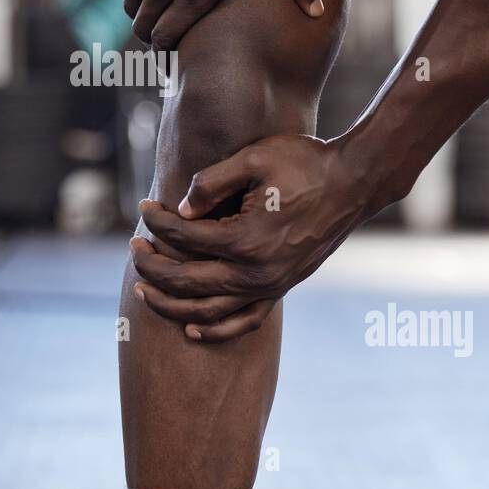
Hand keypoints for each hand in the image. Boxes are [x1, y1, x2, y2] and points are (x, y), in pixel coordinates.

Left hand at [131, 132, 379, 341]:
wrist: (355, 181)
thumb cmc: (305, 163)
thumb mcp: (254, 158)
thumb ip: (210, 183)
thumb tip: (179, 211)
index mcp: (245, 239)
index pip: (183, 238)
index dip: (156, 222)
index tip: (142, 206)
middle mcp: (256, 272)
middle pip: (185, 282)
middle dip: (151, 267)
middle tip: (132, 248)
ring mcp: (271, 285)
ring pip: (208, 311)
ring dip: (170, 304)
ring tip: (144, 290)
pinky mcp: (282, 288)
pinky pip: (244, 321)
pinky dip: (215, 330)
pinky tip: (191, 328)